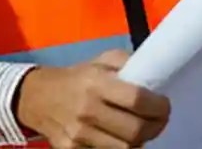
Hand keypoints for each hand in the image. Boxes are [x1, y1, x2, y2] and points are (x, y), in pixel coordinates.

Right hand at [15, 49, 170, 147]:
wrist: (36, 98)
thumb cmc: (76, 78)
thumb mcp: (101, 61)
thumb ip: (128, 65)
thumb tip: (155, 75)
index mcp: (96, 83)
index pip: (137, 100)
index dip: (159, 106)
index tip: (164, 105)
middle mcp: (87, 110)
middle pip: (135, 131)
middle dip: (155, 128)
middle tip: (159, 121)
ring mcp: (78, 135)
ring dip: (139, 142)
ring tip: (141, 130)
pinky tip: (121, 138)